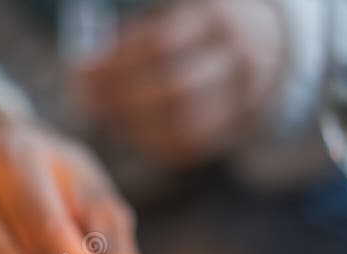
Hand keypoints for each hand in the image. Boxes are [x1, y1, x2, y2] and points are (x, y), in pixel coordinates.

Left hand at [79, 0, 286, 167]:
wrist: (267, 42)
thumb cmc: (199, 24)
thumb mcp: (177, 10)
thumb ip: (136, 35)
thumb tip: (86, 73)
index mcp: (218, 20)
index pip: (160, 45)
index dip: (114, 63)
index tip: (80, 71)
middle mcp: (238, 61)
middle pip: (173, 90)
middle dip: (119, 98)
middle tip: (84, 98)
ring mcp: (243, 99)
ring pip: (183, 126)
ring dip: (132, 126)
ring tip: (102, 114)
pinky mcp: (236, 129)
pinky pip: (189, 147)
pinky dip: (151, 142)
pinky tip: (126, 129)